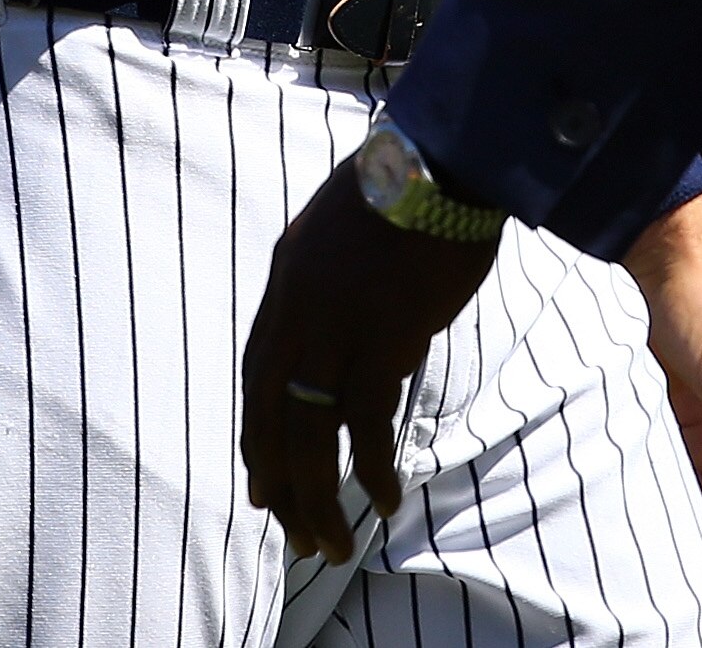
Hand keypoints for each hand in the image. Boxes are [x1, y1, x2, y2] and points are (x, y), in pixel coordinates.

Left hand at [240, 154, 501, 563]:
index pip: (256, 376)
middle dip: (276, 482)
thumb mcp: (341, 228)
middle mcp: (297, 307)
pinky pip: (365, 421)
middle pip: (268, 415)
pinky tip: (383, 498)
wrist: (446, 156)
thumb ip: (328, 281)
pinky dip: (370, 467)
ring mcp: (336, 324)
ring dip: (316, 497)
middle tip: (291, 531)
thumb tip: (340, 327)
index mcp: (285, 280)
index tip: (262, 481)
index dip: (257, 434)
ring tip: (330, 544)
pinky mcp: (384, 335)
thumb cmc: (408, 184)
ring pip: (307, 432)